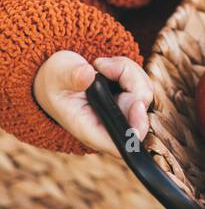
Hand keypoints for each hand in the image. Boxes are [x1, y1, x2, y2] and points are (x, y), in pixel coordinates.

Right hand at [32, 51, 153, 156]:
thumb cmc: (55, 82)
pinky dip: (127, 69)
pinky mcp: (128, 98)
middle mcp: (109, 124)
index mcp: (90, 129)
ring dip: (126, 71)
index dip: (136, 128)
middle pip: (140, 111)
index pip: (121, 142)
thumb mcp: (58, 76)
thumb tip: (87, 74)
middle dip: (130, 81)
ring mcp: (121, 112)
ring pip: (143, 92)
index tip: (137, 104)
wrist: (56, 77)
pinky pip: (141, 82)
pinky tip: (107, 66)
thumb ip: (72, 76)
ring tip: (99, 65)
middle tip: (102, 67)